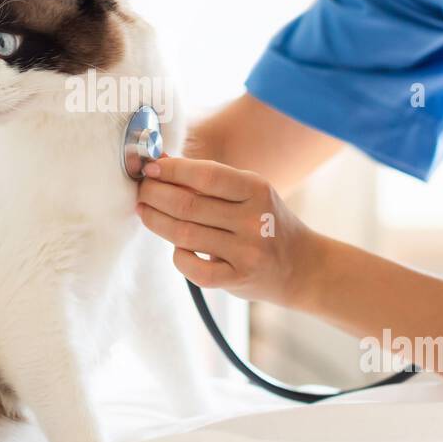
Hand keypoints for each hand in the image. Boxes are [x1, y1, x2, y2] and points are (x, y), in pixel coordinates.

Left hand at [135, 155, 322, 308]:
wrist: (301, 266)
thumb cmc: (266, 221)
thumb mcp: (249, 193)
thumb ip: (210, 179)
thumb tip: (162, 162)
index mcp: (257, 190)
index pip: (206, 176)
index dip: (172, 170)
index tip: (149, 167)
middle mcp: (254, 220)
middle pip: (188, 205)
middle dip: (155, 194)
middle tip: (141, 190)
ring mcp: (247, 252)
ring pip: (184, 235)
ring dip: (156, 221)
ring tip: (144, 211)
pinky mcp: (238, 279)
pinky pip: (193, 269)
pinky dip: (177, 255)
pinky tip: (174, 246)